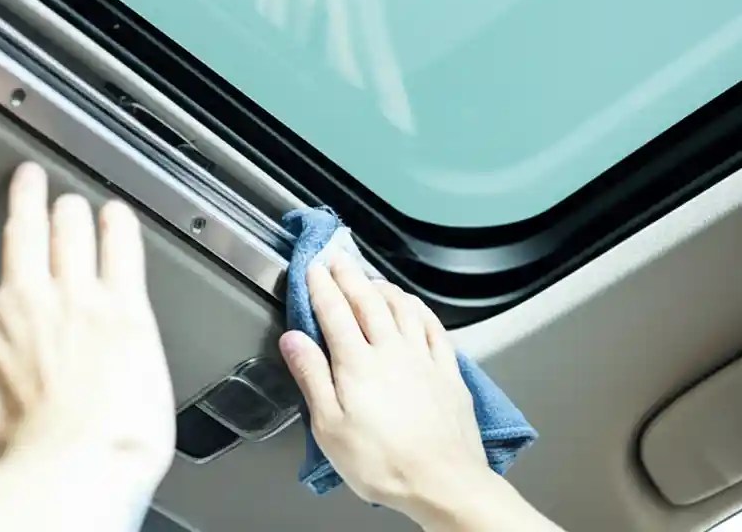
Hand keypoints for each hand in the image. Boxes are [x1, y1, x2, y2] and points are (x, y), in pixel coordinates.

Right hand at [0, 163, 174, 493]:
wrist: (77, 466)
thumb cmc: (19, 455)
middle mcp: (24, 300)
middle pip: (22, 229)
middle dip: (24, 196)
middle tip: (28, 178)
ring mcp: (76, 298)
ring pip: (69, 229)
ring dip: (68, 208)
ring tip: (70, 200)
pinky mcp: (124, 306)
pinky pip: (120, 248)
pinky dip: (116, 225)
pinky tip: (115, 214)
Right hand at [278, 254, 489, 514]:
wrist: (443, 482)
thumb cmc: (382, 463)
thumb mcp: (329, 427)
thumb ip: (312, 377)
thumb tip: (293, 340)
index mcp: (357, 364)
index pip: (334, 312)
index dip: (321, 286)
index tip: (312, 267)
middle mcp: (391, 351)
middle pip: (367, 301)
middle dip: (349, 276)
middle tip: (337, 258)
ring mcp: (423, 358)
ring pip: (402, 307)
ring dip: (383, 286)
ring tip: (370, 277)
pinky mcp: (448, 371)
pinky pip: (433, 326)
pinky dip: (418, 308)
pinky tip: (413, 305)